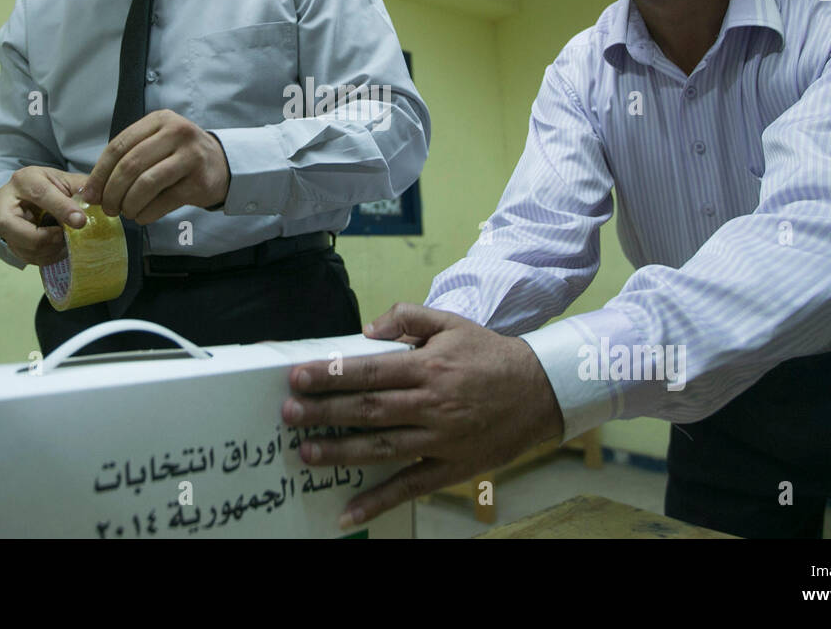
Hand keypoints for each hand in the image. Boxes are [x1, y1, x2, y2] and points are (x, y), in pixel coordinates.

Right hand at [0, 167, 90, 265]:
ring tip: (66, 241)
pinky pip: (27, 257)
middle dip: (44, 237)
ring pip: (19, 245)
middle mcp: (5, 202)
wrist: (35, 198)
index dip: (61, 208)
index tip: (80, 221)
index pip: (39, 194)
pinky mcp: (9, 242)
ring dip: (50, 249)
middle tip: (65, 236)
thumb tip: (98, 201)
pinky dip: (48, 256)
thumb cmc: (53, 188)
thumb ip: (81, 189)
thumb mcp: (67, 181)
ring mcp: (2, 224)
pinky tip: (59, 247)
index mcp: (24, 180)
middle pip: (10, 225)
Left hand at [80, 110, 228, 222]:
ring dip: (129, 204)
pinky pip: (163, 202)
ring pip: (146, 184)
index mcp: (159, 120)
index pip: (119, 146)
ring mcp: (190, 157)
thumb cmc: (179, 156)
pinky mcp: (199, 182)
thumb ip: (127, 158)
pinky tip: (142, 216)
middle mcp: (176, 132)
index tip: (90, 194)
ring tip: (125, 212)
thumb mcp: (156, 144)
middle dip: (112, 192)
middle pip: (130, 165)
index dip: (100, 173)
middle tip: (107, 209)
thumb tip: (92, 189)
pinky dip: (146, 213)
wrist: (222, 165)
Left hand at [282, 304, 564, 528]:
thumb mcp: (452, 323)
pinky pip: (410, 486)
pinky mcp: (451, 467)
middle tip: (288, 413)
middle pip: (369, 410)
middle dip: (324, 412)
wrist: (542, 391)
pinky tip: (348, 512)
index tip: (298, 377)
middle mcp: (432, 404)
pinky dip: (378, 501)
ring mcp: (441, 438)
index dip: (332, 374)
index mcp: (428, 367)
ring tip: (305, 452)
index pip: (370, 371)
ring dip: (341, 452)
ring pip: (382, 448)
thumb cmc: (491, 355)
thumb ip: (408, 317)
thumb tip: (367, 329)